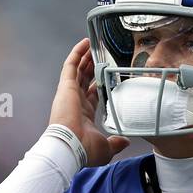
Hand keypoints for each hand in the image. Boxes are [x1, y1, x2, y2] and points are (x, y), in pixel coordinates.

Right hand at [49, 37, 129, 166]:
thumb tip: (126, 141)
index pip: (92, 95)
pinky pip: (71, 65)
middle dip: (91, 67)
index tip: (106, 77)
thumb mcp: (106, 148)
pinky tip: (84, 43)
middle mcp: (76, 102)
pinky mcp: (66, 86)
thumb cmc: (85, 149)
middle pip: (84, 80)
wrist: (70, 146)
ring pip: (77, 70)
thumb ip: (116, 142)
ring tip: (92, 45)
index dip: (98, 85)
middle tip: (99, 56)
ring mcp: (70, 93)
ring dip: (85, 57)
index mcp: (85, 114)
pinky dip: (77, 53)